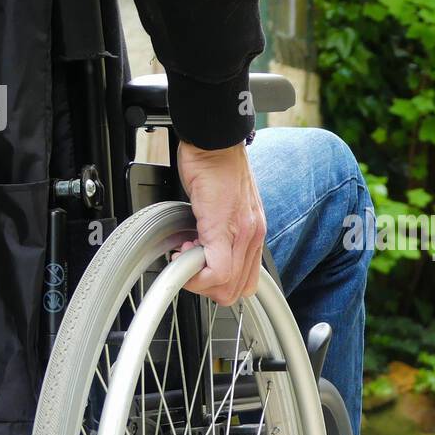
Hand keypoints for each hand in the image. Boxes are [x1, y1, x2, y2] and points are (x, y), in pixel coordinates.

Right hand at [175, 140, 266, 305]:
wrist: (215, 142)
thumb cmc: (217, 168)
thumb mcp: (229, 207)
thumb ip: (223, 233)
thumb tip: (204, 252)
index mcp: (254, 234)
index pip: (245, 284)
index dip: (216, 285)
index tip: (198, 269)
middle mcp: (252, 237)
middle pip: (234, 292)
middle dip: (205, 286)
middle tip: (188, 265)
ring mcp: (242, 234)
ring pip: (225, 287)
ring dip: (197, 278)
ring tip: (184, 254)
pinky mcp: (222, 227)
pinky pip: (215, 270)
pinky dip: (193, 271)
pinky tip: (181, 251)